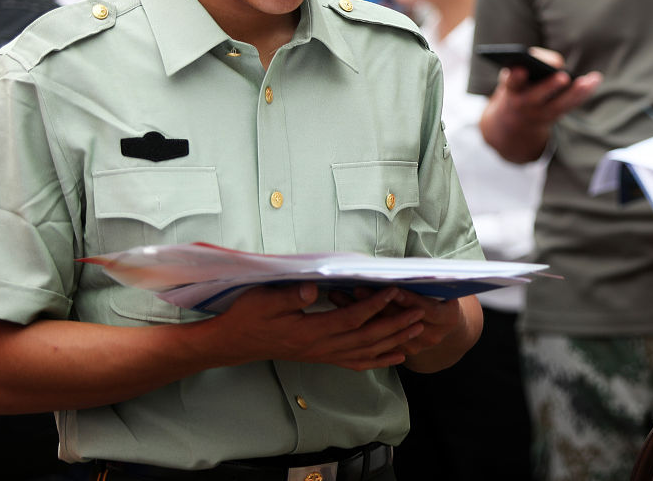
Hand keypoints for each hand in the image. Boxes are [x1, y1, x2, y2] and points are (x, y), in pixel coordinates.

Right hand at [205, 283, 425, 370]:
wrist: (234, 342)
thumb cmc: (248, 316)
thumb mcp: (264, 300)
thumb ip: (290, 296)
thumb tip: (311, 289)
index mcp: (309, 331)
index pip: (350, 318)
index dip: (373, 305)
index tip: (393, 290)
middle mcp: (320, 347)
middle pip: (366, 338)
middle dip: (395, 325)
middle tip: (419, 313)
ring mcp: (322, 355)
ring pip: (365, 352)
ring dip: (393, 342)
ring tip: (416, 332)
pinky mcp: (321, 356)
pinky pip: (355, 362)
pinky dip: (378, 360)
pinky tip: (394, 356)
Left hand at [333, 287, 480, 372]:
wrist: (449, 326)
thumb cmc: (443, 296)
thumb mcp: (443, 285)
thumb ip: (428, 278)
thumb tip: (405, 267)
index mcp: (447, 317)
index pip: (426, 308)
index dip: (408, 299)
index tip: (392, 289)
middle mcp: (432, 335)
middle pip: (400, 320)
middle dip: (377, 303)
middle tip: (357, 288)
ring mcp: (417, 346)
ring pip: (383, 332)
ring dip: (360, 314)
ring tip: (340, 296)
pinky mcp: (401, 351)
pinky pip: (376, 342)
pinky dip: (359, 326)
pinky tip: (341, 313)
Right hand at [480, 47, 601, 162]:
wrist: (516, 118)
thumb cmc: (518, 84)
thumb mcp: (516, 73)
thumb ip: (528, 64)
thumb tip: (555, 64)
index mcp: (511, 89)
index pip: (512, 82)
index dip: (516, 77)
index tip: (521, 69)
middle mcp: (524, 104)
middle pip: (537, 96)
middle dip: (549, 86)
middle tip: (563, 77)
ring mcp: (540, 113)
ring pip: (559, 104)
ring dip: (576, 91)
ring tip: (590, 79)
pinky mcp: (555, 115)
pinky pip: (571, 104)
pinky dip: (584, 93)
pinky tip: (595, 79)